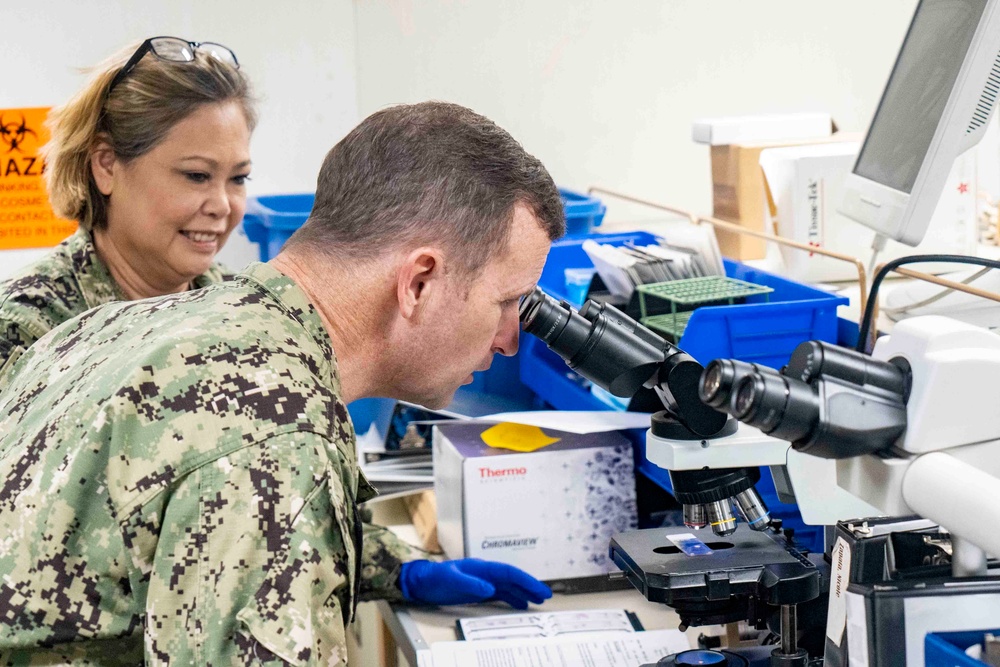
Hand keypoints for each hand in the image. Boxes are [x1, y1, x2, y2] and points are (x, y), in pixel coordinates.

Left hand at [398, 558, 552, 608]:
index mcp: (480, 567)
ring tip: (538, 601)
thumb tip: (489, 588)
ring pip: (508, 587)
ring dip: (523, 593)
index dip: (525, 580)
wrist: (419, 582)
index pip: (508, 573)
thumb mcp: (449, 580)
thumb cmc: (432, 579)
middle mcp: (484, 573)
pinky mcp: (478, 590)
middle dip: (530, 585)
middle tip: (546, 595)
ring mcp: (482, 581)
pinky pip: (500, 594)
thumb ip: (469, 584)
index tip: (539, 589)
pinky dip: (512, 599)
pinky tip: (520, 605)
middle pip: (512, 579)